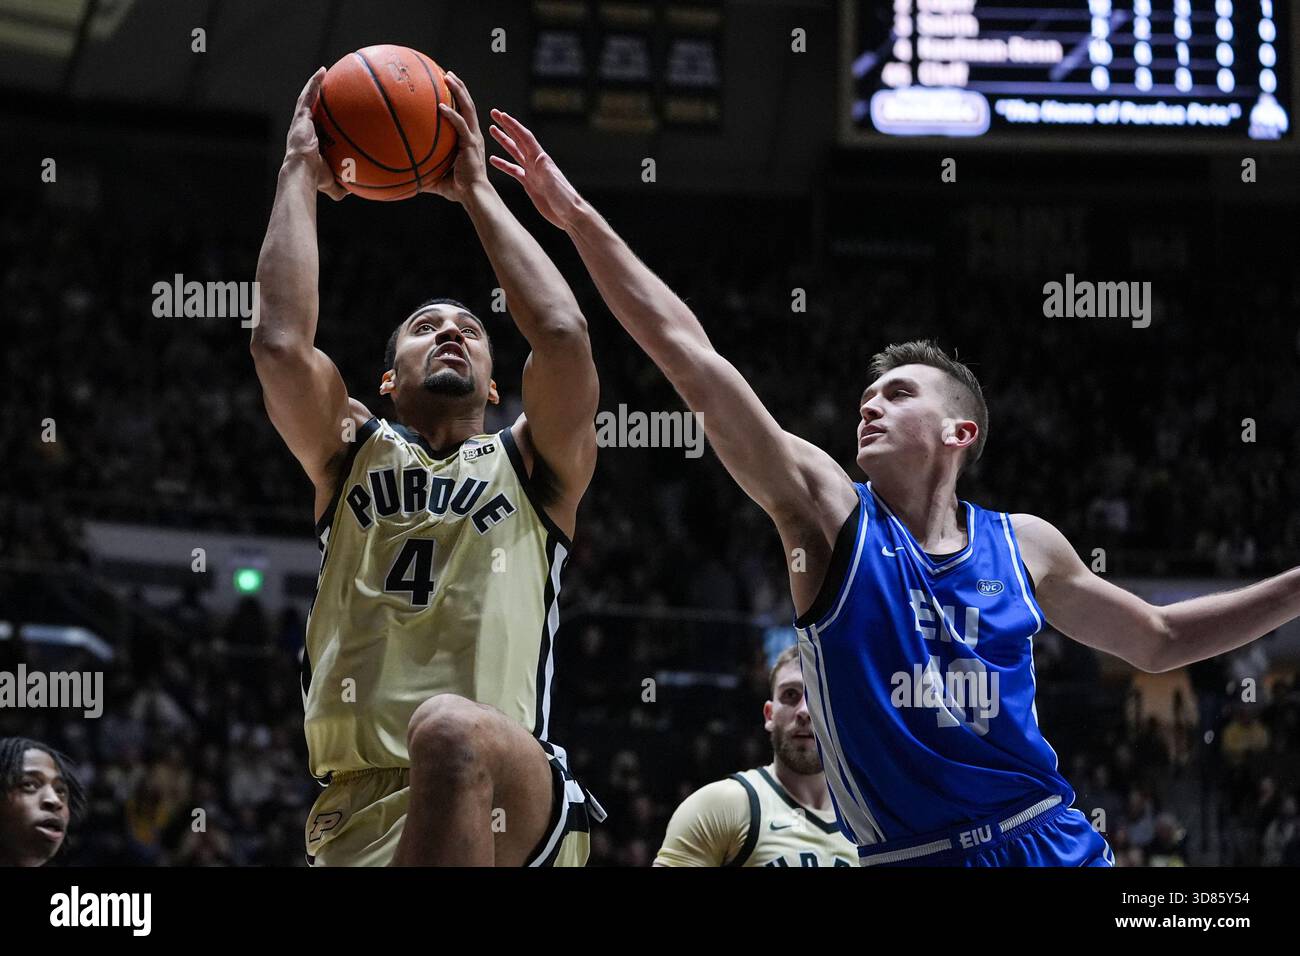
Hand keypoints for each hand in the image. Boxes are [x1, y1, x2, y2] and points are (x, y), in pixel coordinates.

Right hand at [285, 67, 346, 200]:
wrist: (302, 171)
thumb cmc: (316, 179)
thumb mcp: (334, 183)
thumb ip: (344, 185)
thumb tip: (356, 191)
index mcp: (311, 143)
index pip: (318, 128)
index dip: (324, 120)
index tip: (333, 114)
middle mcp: (304, 129)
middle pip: (312, 110)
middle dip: (319, 99)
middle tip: (330, 89)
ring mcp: (301, 121)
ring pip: (308, 99)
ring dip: (315, 85)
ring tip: (324, 73)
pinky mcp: (301, 116)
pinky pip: (309, 95)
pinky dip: (315, 83)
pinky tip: (323, 71)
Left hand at [422, 71, 489, 201]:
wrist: (474, 195)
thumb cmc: (458, 189)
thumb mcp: (438, 177)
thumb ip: (425, 171)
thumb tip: (406, 174)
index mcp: (469, 139)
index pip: (465, 114)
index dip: (459, 99)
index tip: (448, 87)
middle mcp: (473, 135)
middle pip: (468, 105)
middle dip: (459, 88)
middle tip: (448, 74)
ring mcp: (473, 138)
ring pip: (468, 108)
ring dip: (458, 91)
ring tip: (448, 77)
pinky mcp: (470, 144)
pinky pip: (460, 125)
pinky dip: (451, 114)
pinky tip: (440, 106)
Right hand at [487, 109, 582, 229]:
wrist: (569, 215)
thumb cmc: (565, 199)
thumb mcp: (554, 183)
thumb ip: (546, 171)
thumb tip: (540, 157)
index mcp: (541, 160)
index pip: (525, 138)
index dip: (513, 125)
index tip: (501, 114)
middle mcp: (536, 163)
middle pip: (518, 140)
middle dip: (506, 126)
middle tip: (493, 114)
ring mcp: (532, 173)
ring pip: (514, 152)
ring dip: (504, 141)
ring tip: (491, 130)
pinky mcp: (529, 184)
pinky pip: (514, 171)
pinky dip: (503, 164)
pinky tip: (493, 160)